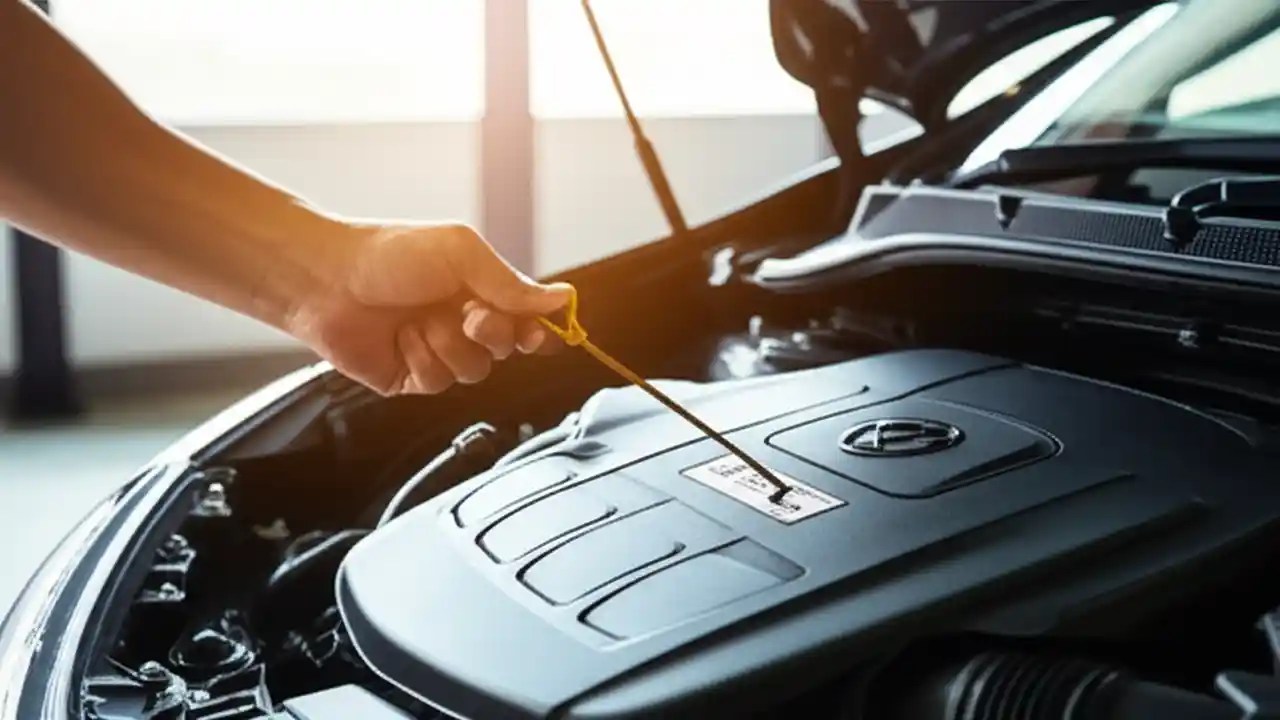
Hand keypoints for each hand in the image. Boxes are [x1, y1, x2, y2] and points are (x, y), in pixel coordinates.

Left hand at [287, 222, 570, 395]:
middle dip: (491, 333)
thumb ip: (511, 283)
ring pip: (476, 371)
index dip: (540, 331)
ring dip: (450, 345)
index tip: (541, 333)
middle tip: (467, 314)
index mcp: (480, 289)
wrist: (327, 279)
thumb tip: (562, 299)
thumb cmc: (388, 254)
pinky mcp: (412, 377)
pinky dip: (422, 360)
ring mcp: (438, 350)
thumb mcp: (461, 254)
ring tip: (419, 321)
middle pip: (508, 348)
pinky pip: (439, 384)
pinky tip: (400, 339)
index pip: (528, 320)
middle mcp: (462, 322)